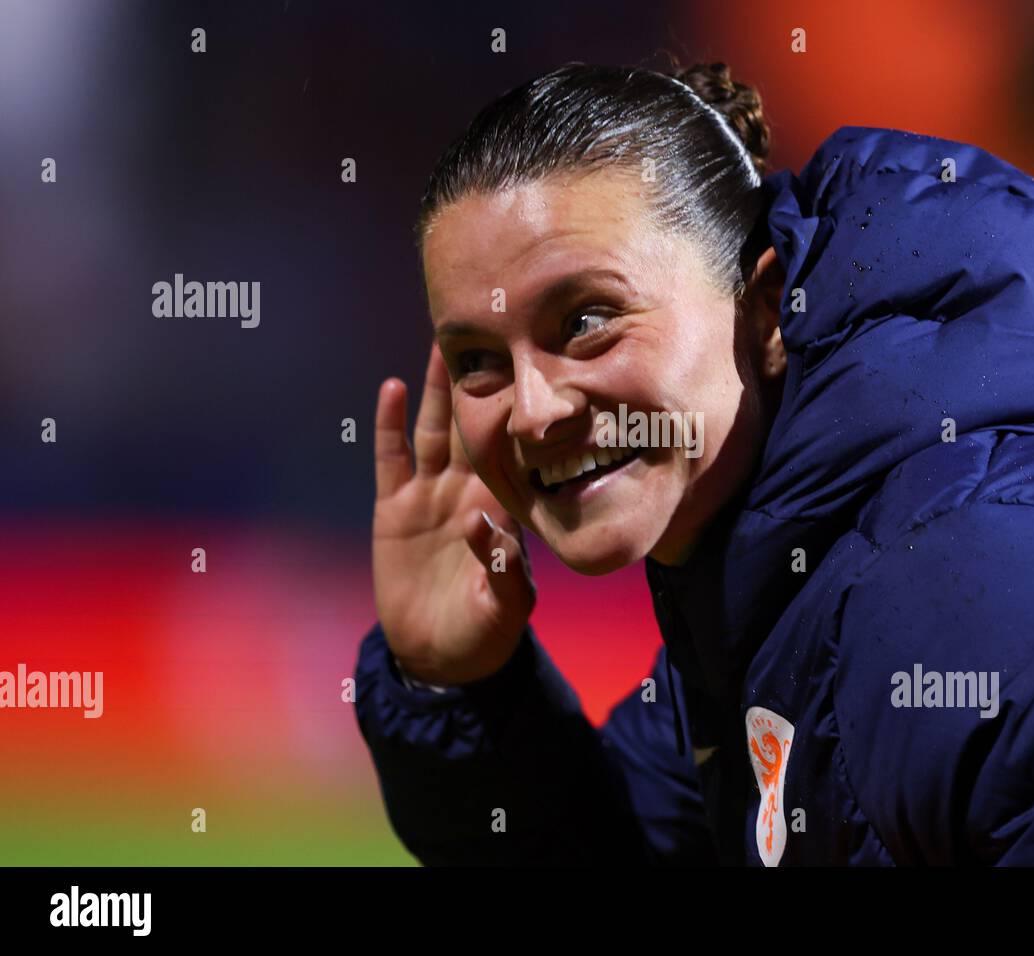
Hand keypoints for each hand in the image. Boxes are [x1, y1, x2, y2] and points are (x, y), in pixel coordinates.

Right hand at [372, 340, 535, 684]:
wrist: (440, 654)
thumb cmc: (486, 631)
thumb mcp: (507, 606)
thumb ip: (504, 569)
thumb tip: (480, 524)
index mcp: (503, 505)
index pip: (514, 449)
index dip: (520, 410)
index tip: (532, 366)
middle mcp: (469, 490)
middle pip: (474, 424)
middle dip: (480, 382)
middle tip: (487, 329)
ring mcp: (430, 494)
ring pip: (434, 429)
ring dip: (436, 389)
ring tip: (441, 344)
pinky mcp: (394, 508)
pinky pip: (392, 459)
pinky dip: (390, 424)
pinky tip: (391, 387)